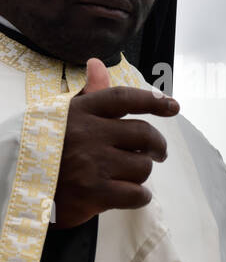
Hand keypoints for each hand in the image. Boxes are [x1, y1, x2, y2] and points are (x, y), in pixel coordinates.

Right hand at [52, 58, 178, 228]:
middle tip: (157, 154)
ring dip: (140, 174)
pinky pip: (137, 194)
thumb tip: (97, 64)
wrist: (14, 184)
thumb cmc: (44, 148)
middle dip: (157, 146)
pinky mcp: (93, 192)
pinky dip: (139, 197)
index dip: (153, 101)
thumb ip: (88, 94)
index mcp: (81, 112)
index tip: (174, 107)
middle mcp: (89, 134)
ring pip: (142, 166)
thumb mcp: (60, 116)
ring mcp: (92, 163)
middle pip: (144, 134)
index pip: (124, 98)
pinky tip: (129, 195)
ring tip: (125, 176)